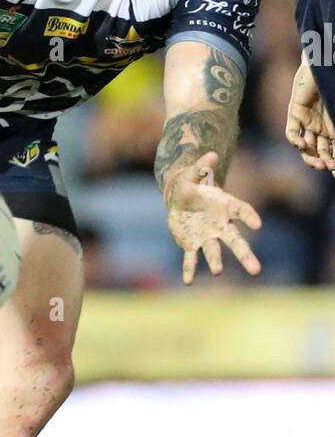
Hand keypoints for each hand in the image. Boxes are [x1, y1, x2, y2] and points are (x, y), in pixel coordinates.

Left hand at [165, 151, 261, 284]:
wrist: (180, 200)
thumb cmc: (191, 186)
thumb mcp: (192, 175)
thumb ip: (200, 167)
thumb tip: (210, 155)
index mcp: (225, 206)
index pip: (241, 211)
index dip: (249, 217)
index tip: (256, 224)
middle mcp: (220, 225)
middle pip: (235, 241)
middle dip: (245, 255)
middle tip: (256, 271)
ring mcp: (207, 236)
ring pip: (214, 252)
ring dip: (215, 261)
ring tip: (217, 271)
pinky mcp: (191, 244)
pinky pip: (191, 258)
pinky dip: (189, 269)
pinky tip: (188, 281)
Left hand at [285, 59, 334, 170]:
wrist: (324, 63)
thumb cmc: (334, 84)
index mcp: (333, 126)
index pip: (333, 150)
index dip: (334, 162)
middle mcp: (320, 127)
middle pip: (319, 152)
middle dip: (325, 162)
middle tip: (329, 168)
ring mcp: (307, 121)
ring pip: (305, 147)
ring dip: (312, 157)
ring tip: (319, 164)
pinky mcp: (294, 112)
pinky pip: (291, 132)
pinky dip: (296, 141)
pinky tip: (303, 145)